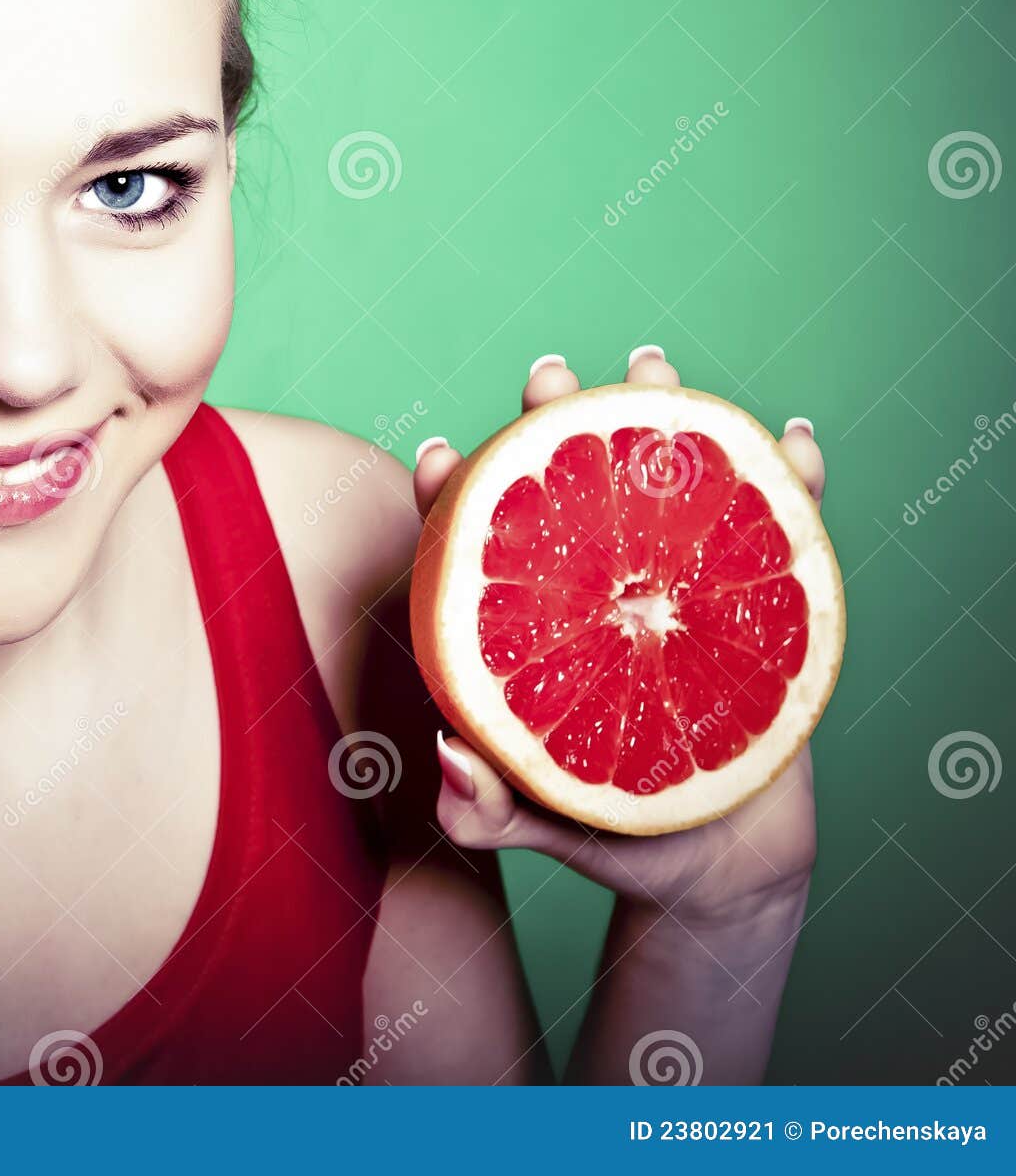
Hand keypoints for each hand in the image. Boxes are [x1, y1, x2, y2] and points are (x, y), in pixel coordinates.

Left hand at [412, 345, 826, 927]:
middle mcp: (601, 585)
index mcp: (535, 618)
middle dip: (553, 414)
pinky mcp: (753, 599)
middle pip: (566, 478)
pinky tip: (797, 444)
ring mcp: (676, 581)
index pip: (479, 538)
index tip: (439, 459)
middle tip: (551, 377)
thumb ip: (483, 810)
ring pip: (668, 480)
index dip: (452, 493)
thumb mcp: (535, 822)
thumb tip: (445, 753)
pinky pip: (776, 528)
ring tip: (657, 371)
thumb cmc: (604, 828)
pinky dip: (793, 479)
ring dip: (664, 412)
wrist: (710, 864)